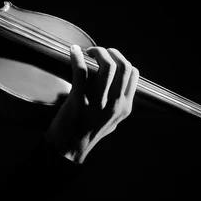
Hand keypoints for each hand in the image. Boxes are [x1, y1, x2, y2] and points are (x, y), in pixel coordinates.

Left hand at [45, 45, 138, 162]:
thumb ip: (117, 103)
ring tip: (88, 51)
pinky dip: (77, 57)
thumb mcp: (112, 121)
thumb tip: (117, 83)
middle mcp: (115, 104)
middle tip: (99, 51)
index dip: (122, 60)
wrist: (68, 149)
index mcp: (125, 107)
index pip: (133, 74)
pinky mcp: (79, 100)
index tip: (110, 58)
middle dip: (112, 52)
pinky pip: (81, 71)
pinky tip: (74, 51)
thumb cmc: (88, 133)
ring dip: (98, 52)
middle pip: (123, 66)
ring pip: (107, 66)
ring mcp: (98, 103)